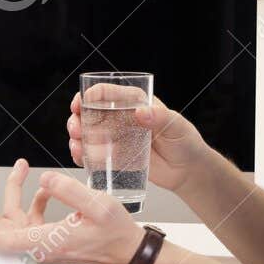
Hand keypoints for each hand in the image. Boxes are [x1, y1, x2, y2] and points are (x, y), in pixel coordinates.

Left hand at [0, 162, 141, 263]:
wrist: (128, 251)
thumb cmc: (116, 233)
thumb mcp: (98, 205)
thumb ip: (70, 190)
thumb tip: (45, 178)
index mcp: (49, 240)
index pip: (8, 240)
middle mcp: (41, 244)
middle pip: (1, 226)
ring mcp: (44, 242)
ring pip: (16, 217)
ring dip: (15, 191)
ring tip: (20, 166)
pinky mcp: (50, 238)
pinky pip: (32, 219)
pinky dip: (35, 201)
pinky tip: (46, 188)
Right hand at [68, 88, 210, 195]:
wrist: (187, 171)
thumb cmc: (186, 142)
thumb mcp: (177, 126)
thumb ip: (160, 117)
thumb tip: (140, 111)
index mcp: (135, 102)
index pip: (107, 92)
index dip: (89, 95)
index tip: (80, 103)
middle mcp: (121, 117)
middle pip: (90, 112)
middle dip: (77, 118)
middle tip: (76, 129)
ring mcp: (116, 137)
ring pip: (87, 133)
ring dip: (76, 137)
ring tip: (77, 146)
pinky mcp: (114, 156)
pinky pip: (92, 154)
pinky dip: (82, 155)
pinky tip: (80, 157)